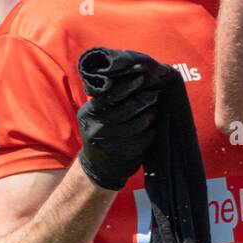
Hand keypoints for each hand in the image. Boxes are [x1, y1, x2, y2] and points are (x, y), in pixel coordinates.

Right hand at [76, 50, 165, 190]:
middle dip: (142, 99)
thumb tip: (132, 77)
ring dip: (149, 114)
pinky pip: (141, 140)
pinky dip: (150, 132)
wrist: (97, 167)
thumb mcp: (96, 116)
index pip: (108, 95)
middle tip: (155, 92)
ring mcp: (108, 142)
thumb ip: (107, 101)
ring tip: (155, 107)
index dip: (126, 85)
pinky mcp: (120, 154)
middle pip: (124, 110)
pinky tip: (153, 127)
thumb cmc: (101, 134)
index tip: (140, 76)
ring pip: (135, 125)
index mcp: (88, 113)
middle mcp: (95, 128)